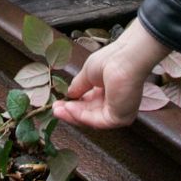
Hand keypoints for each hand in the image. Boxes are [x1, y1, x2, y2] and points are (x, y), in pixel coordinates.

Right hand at [53, 19, 170, 129]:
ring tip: (58, 109)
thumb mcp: (88, 73)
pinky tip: (69, 108)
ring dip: (73, 115)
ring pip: (91, 119)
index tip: (58, 103)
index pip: (90, 103)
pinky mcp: (119, 118)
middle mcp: (115, 102)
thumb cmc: (111, 59)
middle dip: (70, 111)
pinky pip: (96, 121)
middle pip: (89, 113)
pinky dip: (81, 116)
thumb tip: (69, 94)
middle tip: (55, 109)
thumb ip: (79, 86)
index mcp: (109, 90)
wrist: (125, 59)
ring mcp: (118, 111)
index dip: (73, 104)